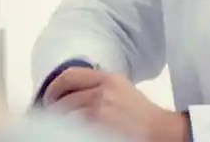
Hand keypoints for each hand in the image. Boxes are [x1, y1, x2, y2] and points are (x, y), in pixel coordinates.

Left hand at [44, 68, 188, 141]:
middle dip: (52, 107)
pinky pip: (74, 128)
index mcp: (108, 78)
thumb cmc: (142, 114)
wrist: (161, 131)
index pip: (69, 75)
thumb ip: (100, 84)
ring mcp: (100, 111)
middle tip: (48, 115)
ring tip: (56, 127)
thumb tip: (73, 90)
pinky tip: (68, 133)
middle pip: (63, 96)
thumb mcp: (122, 88)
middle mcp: (102, 92)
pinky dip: (67, 130)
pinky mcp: (99, 128)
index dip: (54, 87)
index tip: (49, 98)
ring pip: (65, 114)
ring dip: (58, 121)